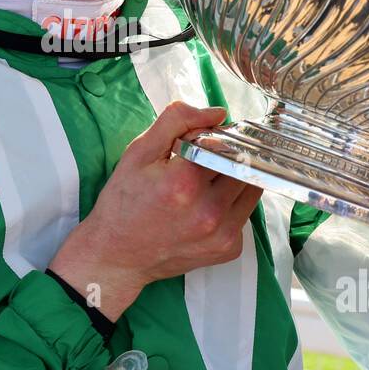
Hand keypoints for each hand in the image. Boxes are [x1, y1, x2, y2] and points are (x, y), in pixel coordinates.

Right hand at [48, 101, 264, 320]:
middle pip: (241, 164)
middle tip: (205, 160)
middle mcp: (208, 211)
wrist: (116, 256)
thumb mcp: (139, 153)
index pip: (223, 142)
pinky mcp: (228, 249)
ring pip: (251, 188)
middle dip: (228, 156)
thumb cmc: (123, 202)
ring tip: (207, 182)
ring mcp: (221, 233)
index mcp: (184, 182)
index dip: (214, 136)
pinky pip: (244, 214)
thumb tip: (218, 112)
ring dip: (235, 178)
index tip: (203, 139)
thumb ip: (176, 122)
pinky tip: (206, 207)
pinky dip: (232, 204)